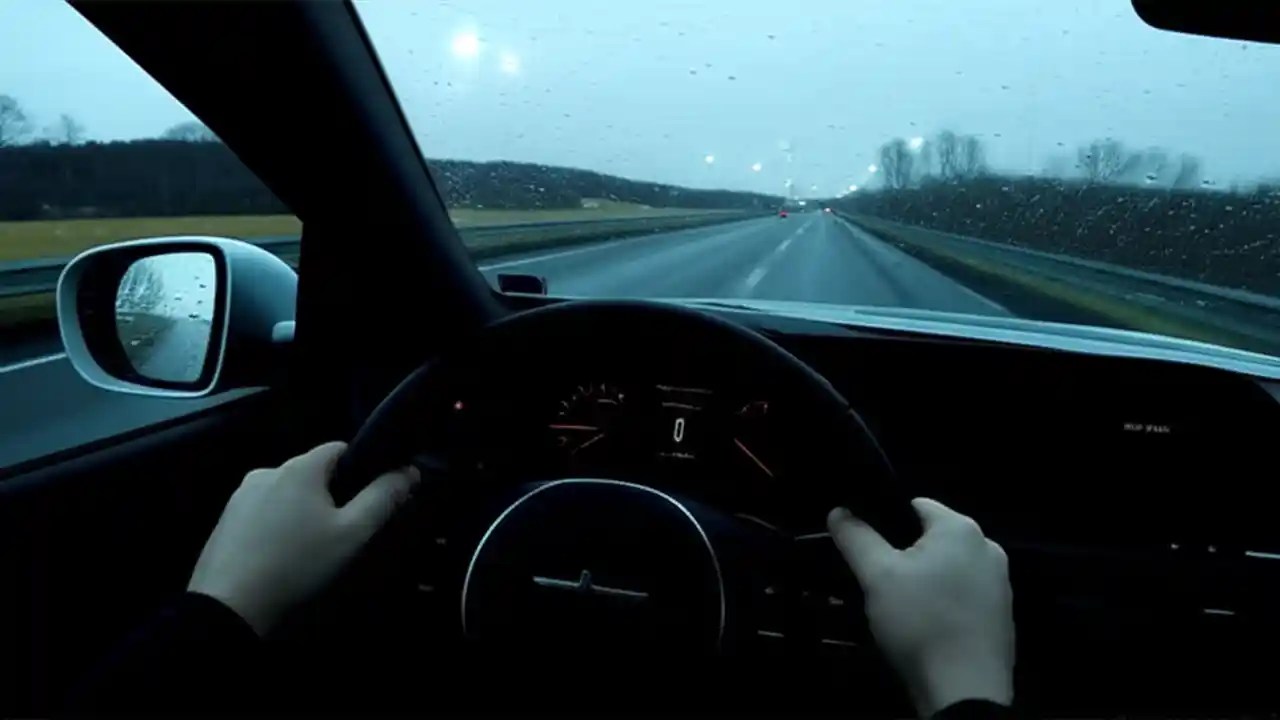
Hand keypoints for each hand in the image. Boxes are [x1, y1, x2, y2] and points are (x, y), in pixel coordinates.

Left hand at [188, 441, 419, 635]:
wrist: (229, 607)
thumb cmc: (298, 564)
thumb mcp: (352, 534)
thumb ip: (383, 498)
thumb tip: (409, 470)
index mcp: (299, 467)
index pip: (340, 448)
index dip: (363, 468)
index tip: (373, 499)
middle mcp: (266, 471)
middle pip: (313, 472)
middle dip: (333, 494)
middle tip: (346, 531)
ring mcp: (240, 496)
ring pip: (287, 493)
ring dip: (304, 510)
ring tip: (314, 547)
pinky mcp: (225, 521)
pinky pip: (264, 511)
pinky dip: (279, 525)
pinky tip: (283, 555)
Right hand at [828, 499, 1013, 717]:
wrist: (964, 690)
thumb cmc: (920, 621)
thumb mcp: (877, 576)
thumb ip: (856, 537)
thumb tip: (839, 511)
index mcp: (961, 528)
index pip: (915, 505)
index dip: (885, 522)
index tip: (868, 551)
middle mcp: (988, 548)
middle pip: (932, 539)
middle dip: (905, 556)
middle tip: (879, 583)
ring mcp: (1000, 584)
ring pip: (948, 569)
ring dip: (924, 582)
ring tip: (900, 609)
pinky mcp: (1002, 615)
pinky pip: (963, 596)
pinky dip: (943, 604)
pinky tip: (926, 627)